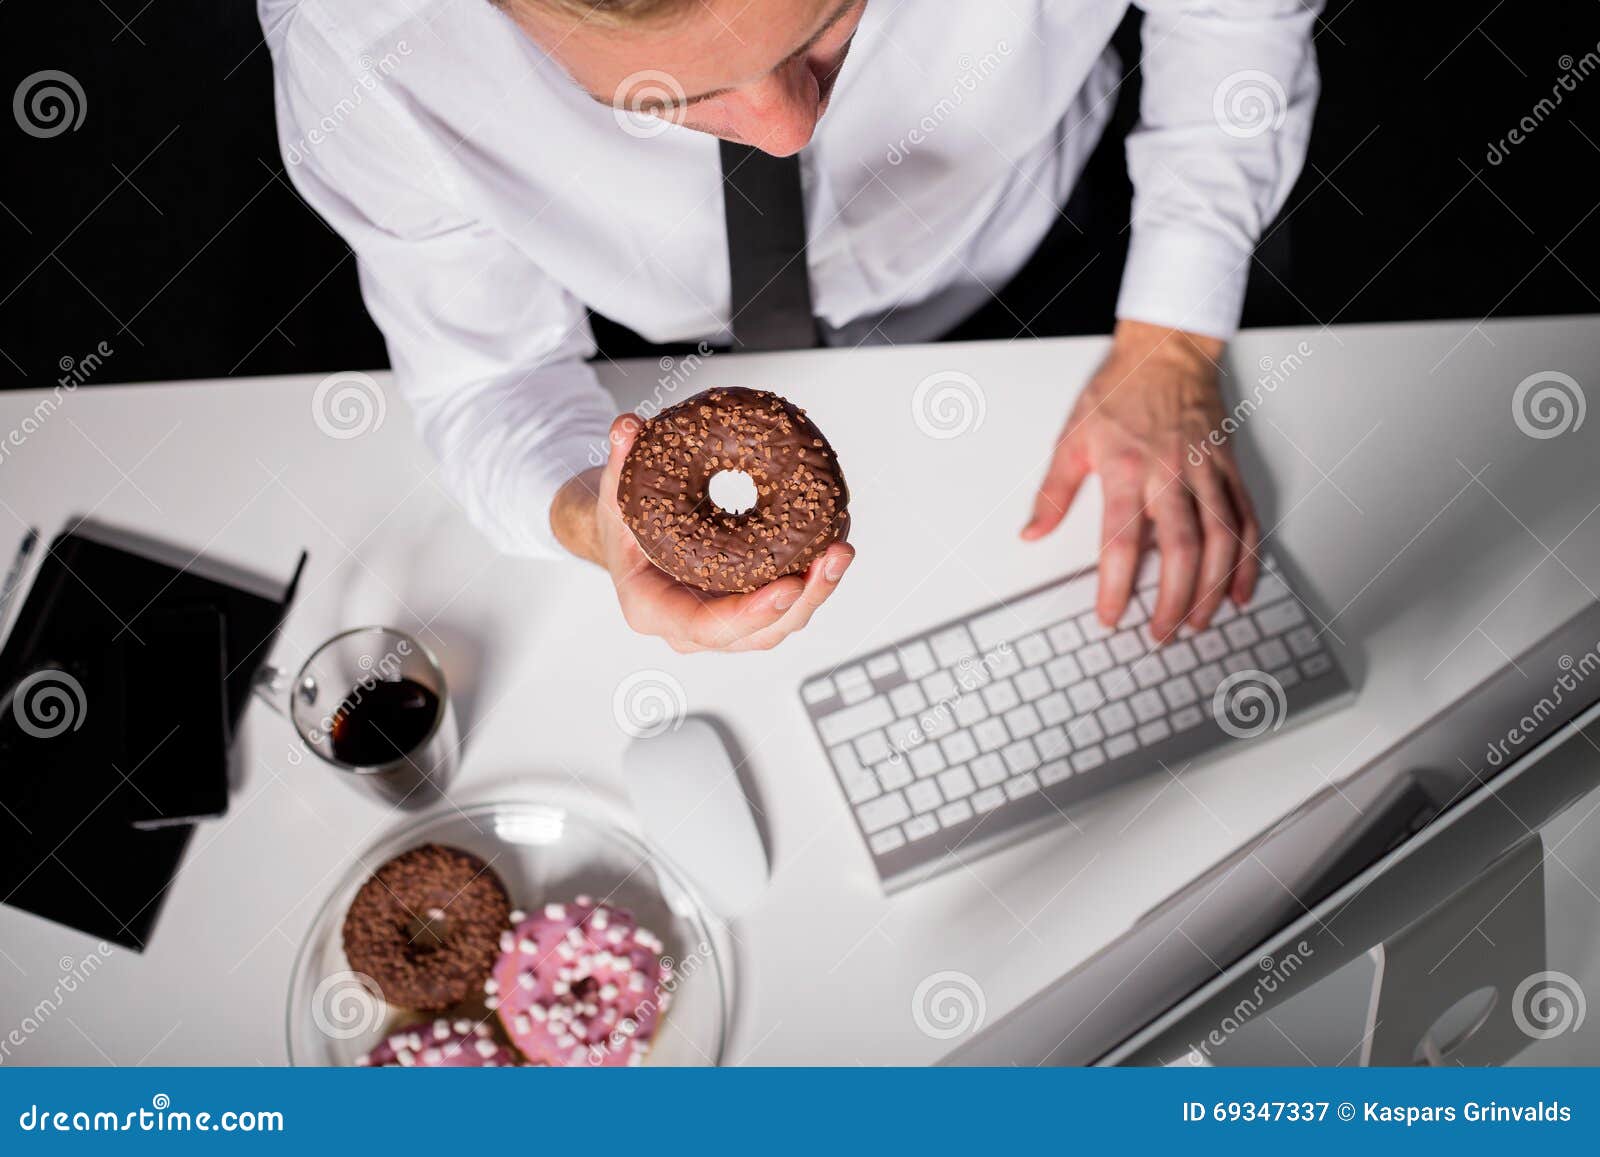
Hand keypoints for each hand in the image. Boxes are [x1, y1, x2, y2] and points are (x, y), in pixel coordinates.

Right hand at [551, 413, 854, 652]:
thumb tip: (628, 426)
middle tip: (833, 559)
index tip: (787, 587)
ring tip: (841, 551)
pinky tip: (835, 546)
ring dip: (817, 591)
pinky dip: (813, 581)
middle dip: (802, 600)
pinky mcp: (746, 610)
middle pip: (757, 632)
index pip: (706, 626)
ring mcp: (722, 624)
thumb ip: (620, 462)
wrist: (629, 540)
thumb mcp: (614, 491)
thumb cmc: (622, 524)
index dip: (750, 614)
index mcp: (652, 609)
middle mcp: (690, 628)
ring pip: (779, 624)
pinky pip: (786, 606)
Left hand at [1022, 319, 1259, 640]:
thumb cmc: (1119, 391)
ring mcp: (1207, 472)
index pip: (1122, 541)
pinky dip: (1248, 559)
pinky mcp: (1230, 469)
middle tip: (1162, 634)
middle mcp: (1170, 473)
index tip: (1111, 617)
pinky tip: (1238, 590)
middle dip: (1174, 600)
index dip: (1117, 586)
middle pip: (1181, 549)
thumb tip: (1031, 534)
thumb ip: (1053, 492)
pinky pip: (1247, 520)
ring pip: (1221, 540)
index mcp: (1125, 469)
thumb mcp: (1071, 437)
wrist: (1166, 350)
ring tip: (1199, 622)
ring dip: (1212, 588)